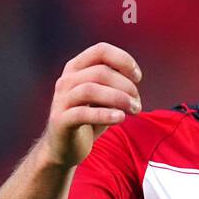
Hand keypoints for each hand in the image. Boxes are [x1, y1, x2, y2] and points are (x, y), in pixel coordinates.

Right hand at [42, 41, 142, 168]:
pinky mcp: (60, 120)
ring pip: (91, 90)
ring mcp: (61, 100)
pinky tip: (120, 118)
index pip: (101, 50)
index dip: (123, 60)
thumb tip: (134, 77)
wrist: (64, 148)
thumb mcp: (102, 97)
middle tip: (138, 104)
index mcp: (76, 68)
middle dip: (126, 86)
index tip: (137, 78)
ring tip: (134, 110)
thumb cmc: (88, 119)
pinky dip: (104, 114)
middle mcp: (66, 80)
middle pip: (100, 72)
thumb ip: (114, 83)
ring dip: (118, 98)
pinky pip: (83, 113)